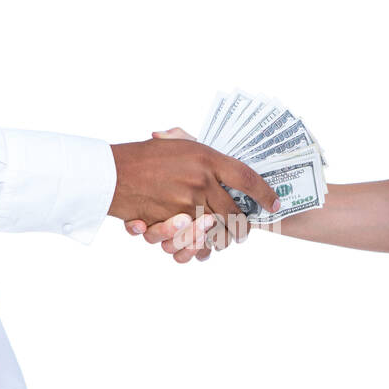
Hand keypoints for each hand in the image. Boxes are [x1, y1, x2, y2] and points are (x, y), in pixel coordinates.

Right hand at [109, 131, 277, 241]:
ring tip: (225, 239)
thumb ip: (201, 152)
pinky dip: (201, 245)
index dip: (265, 193)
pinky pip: (195, 239)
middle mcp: (201, 181)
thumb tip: (223, 164)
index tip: (276, 203)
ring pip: (218, 229)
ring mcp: (187, 203)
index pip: (247, 178)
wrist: (112, 173)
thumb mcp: (177, 144)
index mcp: (206, 158)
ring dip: (224, 238)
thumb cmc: (143, 155)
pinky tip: (204, 244)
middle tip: (245, 230)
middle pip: (235, 211)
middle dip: (243, 226)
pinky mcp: (172, 222)